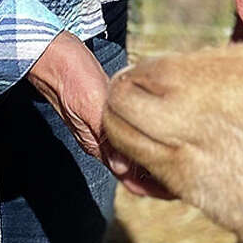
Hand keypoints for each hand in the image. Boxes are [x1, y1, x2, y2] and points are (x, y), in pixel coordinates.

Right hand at [27, 32, 175, 198]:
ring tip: (182, 155)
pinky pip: (133, 131)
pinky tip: (165, 129)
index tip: (175, 187)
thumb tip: (123, 168)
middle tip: (187, 174)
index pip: (129, 177)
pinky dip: (148, 136)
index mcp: (98, 145)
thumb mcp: (90, 108)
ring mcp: (107, 127)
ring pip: (136, 150)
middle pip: (136, 169)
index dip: (152, 186)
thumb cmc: (72, 77)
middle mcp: (104, 141)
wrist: (55, 54)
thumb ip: (106, 138)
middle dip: (159, 175)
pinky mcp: (111, 111)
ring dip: (155, 155)